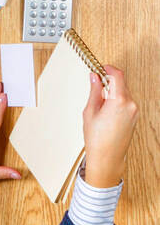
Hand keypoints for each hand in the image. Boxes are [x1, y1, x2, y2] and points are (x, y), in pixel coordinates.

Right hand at [82, 66, 137, 186]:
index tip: (101, 67)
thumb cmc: (97, 138)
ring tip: (99, 99)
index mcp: (119, 101)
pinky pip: (126, 101)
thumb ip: (94, 91)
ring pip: (124, 92)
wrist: (107, 156)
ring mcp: (135, 111)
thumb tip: (94, 77)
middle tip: (95, 81)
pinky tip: (106, 107)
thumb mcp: (90, 111)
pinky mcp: (134, 116)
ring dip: (113, 90)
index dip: (108, 69)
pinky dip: (117, 99)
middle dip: (109, 80)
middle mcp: (131, 105)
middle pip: (122, 83)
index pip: (118, 76)